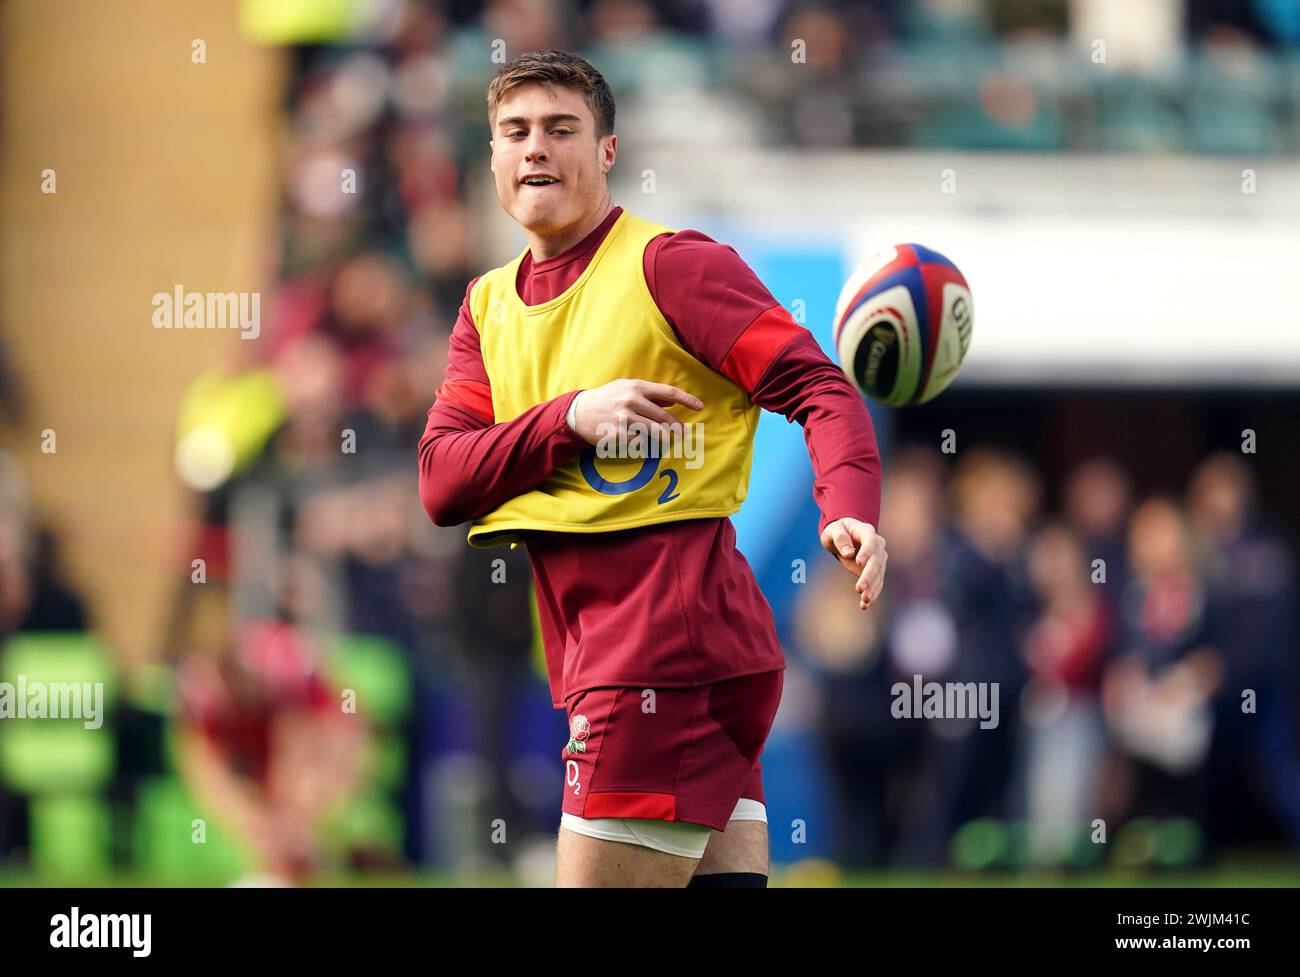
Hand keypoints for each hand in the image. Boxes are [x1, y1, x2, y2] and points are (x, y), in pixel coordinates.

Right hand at [569, 379, 702, 445]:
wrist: (579, 411)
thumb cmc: (607, 399)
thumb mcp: (626, 388)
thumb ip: (650, 394)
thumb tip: (673, 400)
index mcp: (636, 387)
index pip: (668, 392)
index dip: (687, 400)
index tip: (700, 407)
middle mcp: (631, 401)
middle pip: (665, 417)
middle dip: (677, 427)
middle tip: (682, 433)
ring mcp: (624, 418)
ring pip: (655, 433)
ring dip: (666, 440)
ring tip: (668, 442)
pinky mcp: (618, 434)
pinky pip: (640, 444)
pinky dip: (646, 446)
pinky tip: (646, 446)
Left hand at [820, 518, 886, 609]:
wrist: (844, 537)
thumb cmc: (837, 531)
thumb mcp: (832, 530)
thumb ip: (839, 538)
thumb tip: (848, 553)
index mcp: (867, 532)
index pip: (871, 542)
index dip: (866, 552)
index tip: (858, 563)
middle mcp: (878, 545)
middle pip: (877, 562)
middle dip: (869, 576)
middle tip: (859, 589)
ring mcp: (879, 558)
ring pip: (879, 575)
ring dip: (872, 589)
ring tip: (864, 601)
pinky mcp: (876, 571)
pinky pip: (877, 583)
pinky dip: (872, 594)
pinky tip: (864, 605)